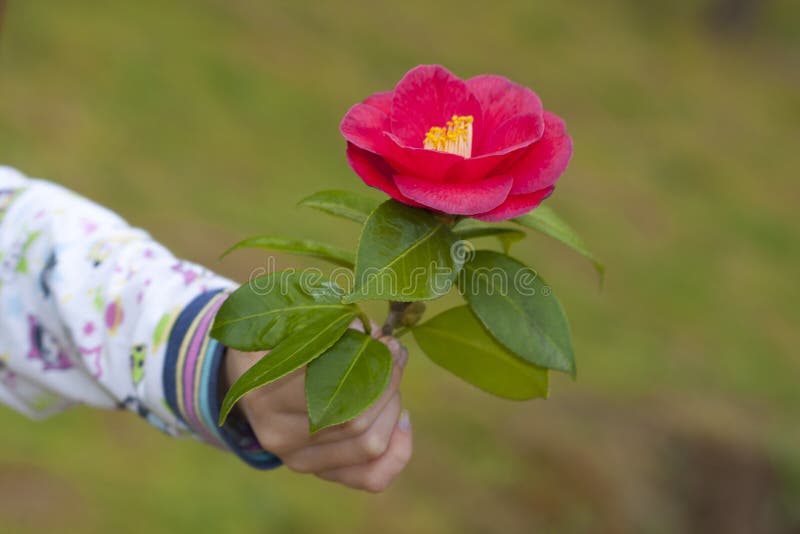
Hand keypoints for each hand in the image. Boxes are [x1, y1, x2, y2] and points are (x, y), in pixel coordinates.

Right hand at [223, 323, 411, 492]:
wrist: (251, 382)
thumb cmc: (278, 343)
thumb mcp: (289, 326)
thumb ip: (324, 325)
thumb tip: (366, 331)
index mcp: (265, 393)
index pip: (327, 383)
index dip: (365, 358)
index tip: (381, 337)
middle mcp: (279, 434)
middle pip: (355, 416)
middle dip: (387, 379)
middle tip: (395, 351)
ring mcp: (299, 460)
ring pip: (369, 444)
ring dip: (394, 404)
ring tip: (394, 374)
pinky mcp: (321, 473)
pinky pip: (372, 477)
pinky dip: (398, 451)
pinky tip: (403, 419)